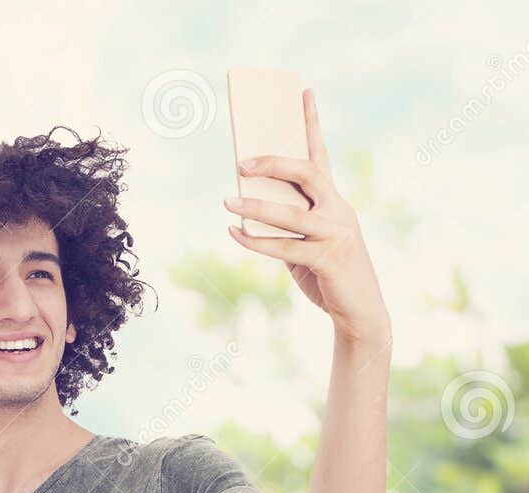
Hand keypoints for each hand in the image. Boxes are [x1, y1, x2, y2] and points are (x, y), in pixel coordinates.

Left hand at [224, 88, 390, 345]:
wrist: (358, 309)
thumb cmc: (325, 270)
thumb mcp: (304, 240)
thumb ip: (284, 220)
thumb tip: (246, 201)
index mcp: (333, 199)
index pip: (320, 153)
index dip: (310, 122)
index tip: (302, 91)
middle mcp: (338, 210)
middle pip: (306, 173)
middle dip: (274, 162)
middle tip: (242, 161)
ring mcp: (336, 233)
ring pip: (292, 213)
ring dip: (255, 206)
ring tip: (226, 200)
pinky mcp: (328, 259)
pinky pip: (285, 247)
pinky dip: (256, 241)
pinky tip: (234, 234)